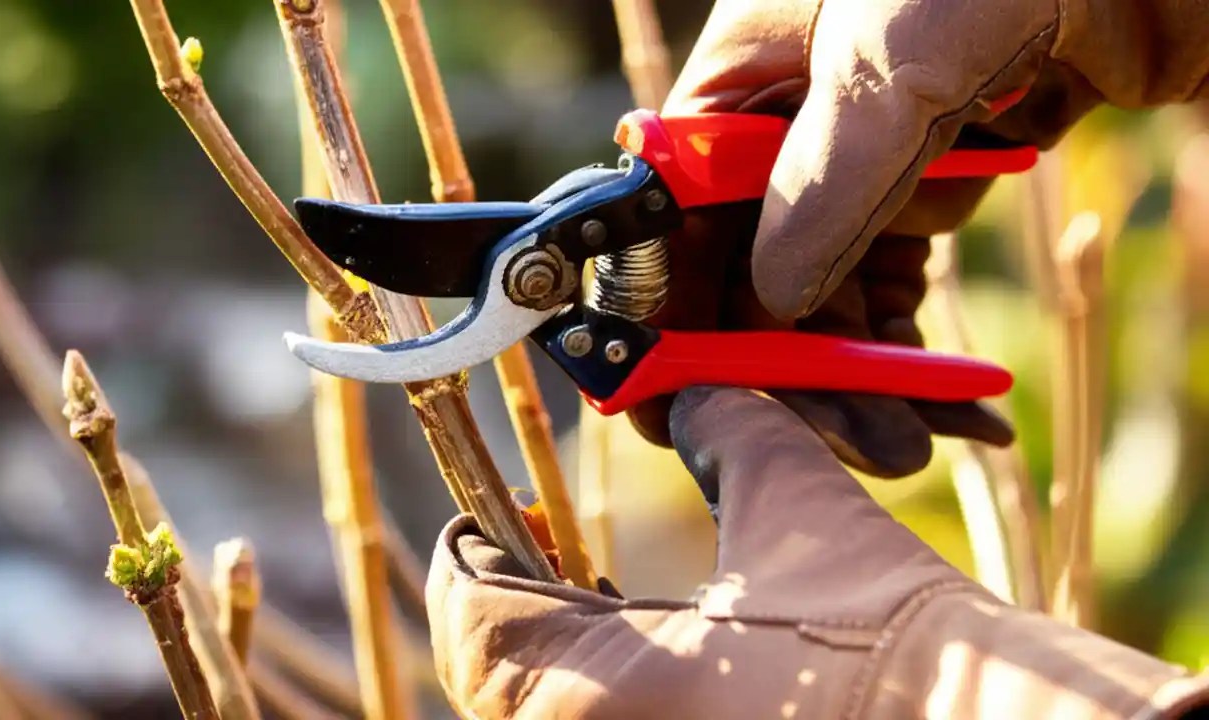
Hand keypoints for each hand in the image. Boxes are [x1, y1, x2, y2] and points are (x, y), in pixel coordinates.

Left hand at [427, 387, 1208, 718]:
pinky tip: (660, 659)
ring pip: (541, 711)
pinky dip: (606, 692)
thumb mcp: (795, 505)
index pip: (471, 612)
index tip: (496, 517)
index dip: (475, 552)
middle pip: (493, 675)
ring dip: (554, 655)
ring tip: (598, 600)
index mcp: (589, 688)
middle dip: (512, 605)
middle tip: (544, 555)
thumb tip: (698, 386)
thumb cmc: (892, 635)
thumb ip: (728, 426)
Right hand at [624, 0, 1208, 477]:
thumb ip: (819, 185)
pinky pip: (895, 289)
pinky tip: (956, 401)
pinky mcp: (932, 188)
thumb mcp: (890, 64)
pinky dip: (914, 350)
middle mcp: (788, 126)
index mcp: (744, 77)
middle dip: (794, 366)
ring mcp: (863, 162)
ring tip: (913, 439)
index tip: (680, 401)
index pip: (674, 212)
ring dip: (861, 376)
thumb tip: (769, 302)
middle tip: (860, 441)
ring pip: (824, 297)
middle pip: (751, 273)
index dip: (673, 309)